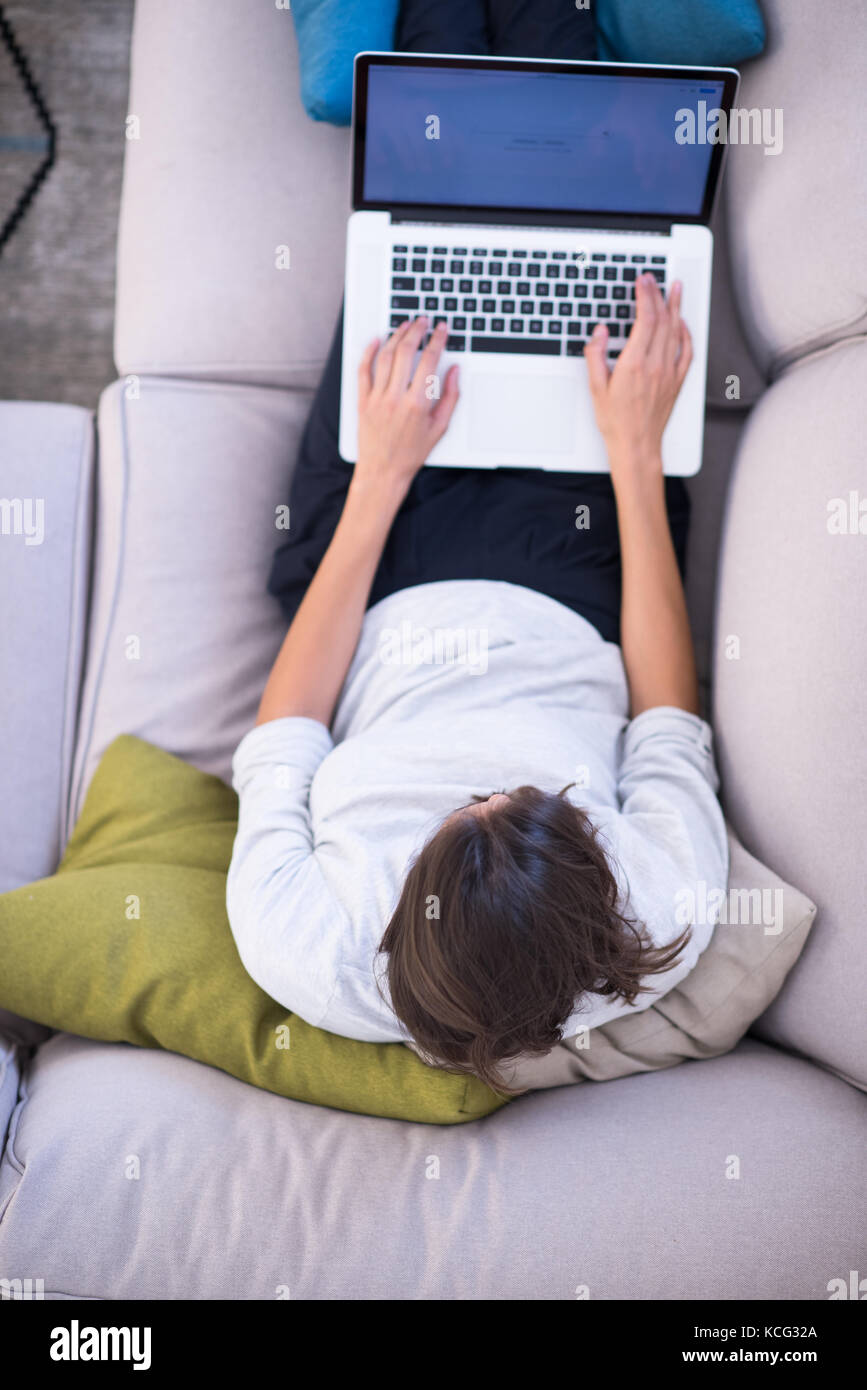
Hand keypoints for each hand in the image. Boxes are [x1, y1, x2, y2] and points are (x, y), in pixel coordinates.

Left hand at [353, 316, 459, 505]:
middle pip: (406, 352)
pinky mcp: (363, 401)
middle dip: (416, 330)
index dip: (437, 339)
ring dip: (395, 336)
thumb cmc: (412, 454)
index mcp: (418, 404)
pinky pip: (363, 370)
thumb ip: (450, 397)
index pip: (429, 360)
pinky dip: (369, 352)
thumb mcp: (440, 428)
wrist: (383, 472)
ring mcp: (377, 398)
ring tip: (404, 326)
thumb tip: (454, 371)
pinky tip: (376, 340)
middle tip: (423, 320)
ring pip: (385, 356)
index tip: (442, 328)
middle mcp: (396, 397)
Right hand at [585, 274, 692, 489]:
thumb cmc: (615, 421)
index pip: (644, 319)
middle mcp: (656, 365)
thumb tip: (599, 332)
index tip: (642, 281)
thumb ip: (595, 356)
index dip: (644, 295)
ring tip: (675, 288)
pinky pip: (686, 351)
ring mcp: (669, 372)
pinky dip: (685, 332)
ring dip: (675, 306)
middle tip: (653, 279)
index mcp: (634, 364)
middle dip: (657, 294)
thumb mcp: (595, 388)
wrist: (637, 445)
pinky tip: (682, 322)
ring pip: (676, 330)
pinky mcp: (677, 381)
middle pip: (662, 320)